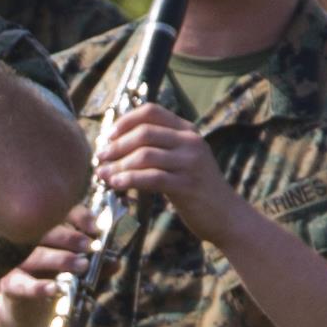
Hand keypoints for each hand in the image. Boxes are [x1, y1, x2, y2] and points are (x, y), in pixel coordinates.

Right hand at [0, 192, 101, 307]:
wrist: (29, 314)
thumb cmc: (55, 285)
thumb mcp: (80, 275)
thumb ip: (96, 268)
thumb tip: (116, 262)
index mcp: (45, 232)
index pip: (59, 214)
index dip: (78, 216)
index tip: (96, 228)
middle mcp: (28, 243)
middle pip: (45, 232)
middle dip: (70, 237)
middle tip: (90, 246)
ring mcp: (15, 262)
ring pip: (34, 255)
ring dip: (59, 259)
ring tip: (81, 266)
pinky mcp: (7, 284)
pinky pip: (21, 284)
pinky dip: (37, 287)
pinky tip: (53, 289)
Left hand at [93, 101, 230, 225]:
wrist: (226, 215)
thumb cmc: (195, 188)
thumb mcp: (181, 160)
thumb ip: (159, 148)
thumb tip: (116, 145)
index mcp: (187, 130)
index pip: (151, 112)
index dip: (125, 121)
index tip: (108, 136)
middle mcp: (191, 142)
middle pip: (144, 133)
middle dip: (117, 145)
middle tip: (101, 157)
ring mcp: (191, 163)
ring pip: (145, 155)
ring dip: (118, 165)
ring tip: (103, 174)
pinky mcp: (187, 185)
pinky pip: (151, 178)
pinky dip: (129, 180)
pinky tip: (116, 184)